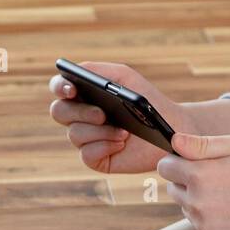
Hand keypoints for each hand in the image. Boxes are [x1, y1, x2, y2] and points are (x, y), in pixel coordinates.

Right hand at [48, 61, 200, 174]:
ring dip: (100, 131)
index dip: (59, 87)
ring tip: (124, 131)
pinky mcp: (95, 158)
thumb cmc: (148, 100)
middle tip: (102, 114)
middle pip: (59, 112)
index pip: (59, 87)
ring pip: (74, 134)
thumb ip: (99, 71)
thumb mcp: (125, 78)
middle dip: (80, 112)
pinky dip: (104, 146)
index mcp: (83, 93)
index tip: (71, 89)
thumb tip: (76, 70)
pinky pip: (87, 153)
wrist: (170, 128)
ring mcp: (86, 138)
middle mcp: (80, 116)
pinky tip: (121, 143)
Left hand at [156, 132, 229, 229]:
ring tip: (229, 194)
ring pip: (186, 208)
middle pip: (173, 188)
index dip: (177, 161)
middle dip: (187, 180)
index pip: (164, 167)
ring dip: (198, 200)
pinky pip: (200, 225)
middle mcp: (197, 203)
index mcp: (199, 176)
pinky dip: (210, 218)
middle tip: (217, 176)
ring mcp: (204, 225)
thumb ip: (201, 144)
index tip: (191, 160)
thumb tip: (173, 141)